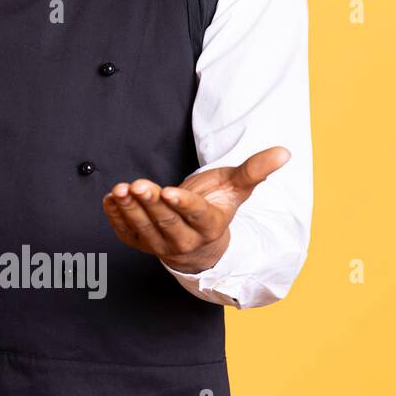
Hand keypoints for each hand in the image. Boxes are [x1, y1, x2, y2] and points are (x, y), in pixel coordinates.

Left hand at [101, 146, 290, 273]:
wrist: (198, 240)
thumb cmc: (217, 207)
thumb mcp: (237, 188)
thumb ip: (255, 169)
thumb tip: (284, 151)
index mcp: (210, 226)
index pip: (196, 215)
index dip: (183, 204)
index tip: (170, 191)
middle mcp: (185, 240)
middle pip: (167, 222)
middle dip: (151, 203)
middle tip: (138, 185)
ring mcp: (160, 244)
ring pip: (144, 228)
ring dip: (130, 209)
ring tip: (120, 189)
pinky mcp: (140, 243)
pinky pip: (125, 232)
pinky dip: (116, 216)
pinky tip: (110, 198)